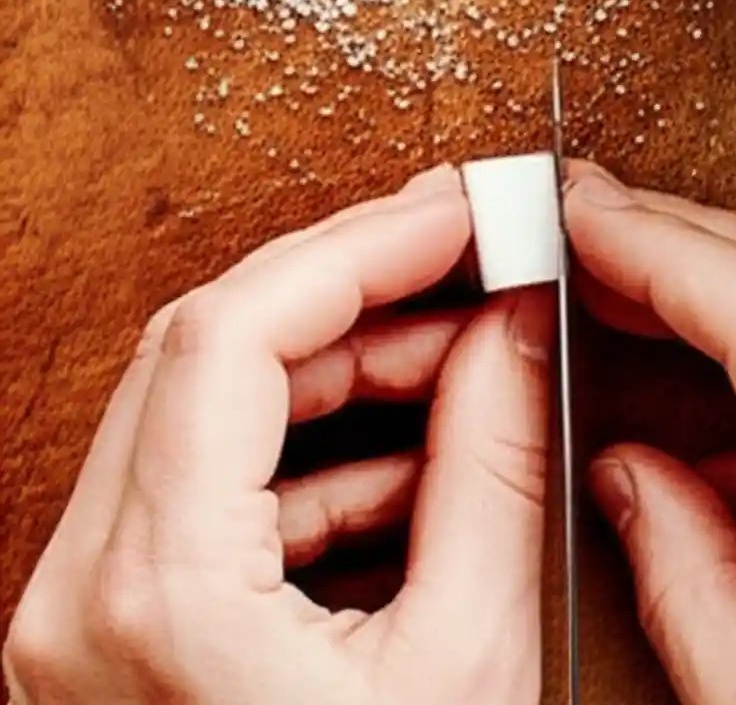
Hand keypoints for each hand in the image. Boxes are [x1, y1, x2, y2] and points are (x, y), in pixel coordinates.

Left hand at [2, 165, 553, 703]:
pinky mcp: (116, 629)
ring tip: (460, 362)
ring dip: (337, 373)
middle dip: (354, 295)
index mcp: (156, 598)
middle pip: (208, 356)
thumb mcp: (468, 662)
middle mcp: (82, 596)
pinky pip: (206, 493)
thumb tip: (514, 340)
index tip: (450, 213)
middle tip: (467, 268)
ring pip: (202, 414)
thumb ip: (493, 475)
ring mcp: (83, 614)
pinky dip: (310, 457)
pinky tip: (408, 460)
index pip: (236, 335)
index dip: (358, 246)